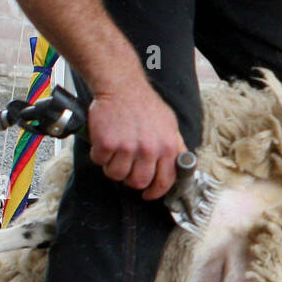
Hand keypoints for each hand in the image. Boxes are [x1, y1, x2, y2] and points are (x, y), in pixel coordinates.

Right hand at [86, 75, 186, 200]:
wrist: (122, 87)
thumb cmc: (145, 104)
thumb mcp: (170, 125)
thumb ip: (176, 147)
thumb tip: (181, 166)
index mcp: (168, 146)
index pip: (165, 181)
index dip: (155, 192)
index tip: (148, 194)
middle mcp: (149, 149)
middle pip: (138, 182)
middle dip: (130, 179)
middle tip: (127, 167)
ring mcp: (127, 147)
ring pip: (116, 175)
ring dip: (113, 167)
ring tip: (115, 152)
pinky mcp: (107, 143)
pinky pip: (100, 162)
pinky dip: (99, 155)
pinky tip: (105, 142)